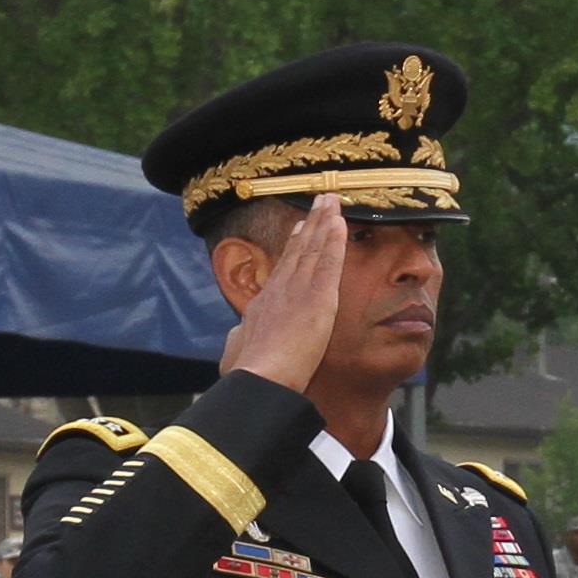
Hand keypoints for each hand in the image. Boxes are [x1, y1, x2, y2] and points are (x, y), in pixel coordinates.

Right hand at [222, 195, 349, 391]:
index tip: (299, 229)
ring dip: (324, 222)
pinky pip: (329, 262)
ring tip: (331, 201)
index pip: (283, 270)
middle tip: (320, 202)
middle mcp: (280, 290)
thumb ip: (239, 341)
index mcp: (263, 305)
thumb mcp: (237, 352)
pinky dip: (335, 240)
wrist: (259, 377)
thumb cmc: (247, 374)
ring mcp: (297, 290)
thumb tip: (236, 338)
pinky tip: (341, 222)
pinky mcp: (317, 297)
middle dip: (311, 224)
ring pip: (313, 249)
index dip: (293, 247)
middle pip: (299, 251)